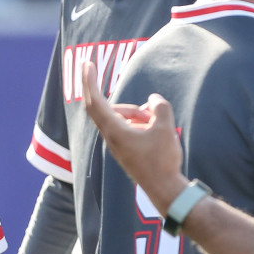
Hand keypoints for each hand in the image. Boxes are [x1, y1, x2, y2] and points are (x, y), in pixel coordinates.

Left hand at [80, 61, 187, 213]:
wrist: (164, 189)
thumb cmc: (163, 161)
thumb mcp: (166, 129)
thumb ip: (160, 108)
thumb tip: (153, 99)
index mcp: (115, 131)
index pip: (96, 101)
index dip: (90, 81)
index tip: (87, 65)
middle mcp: (111, 137)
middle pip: (106, 107)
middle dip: (116, 97)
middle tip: (123, 90)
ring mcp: (116, 144)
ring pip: (120, 117)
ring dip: (136, 113)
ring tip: (155, 119)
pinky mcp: (124, 149)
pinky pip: (126, 127)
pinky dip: (137, 122)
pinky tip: (153, 125)